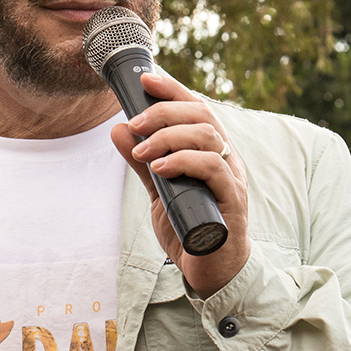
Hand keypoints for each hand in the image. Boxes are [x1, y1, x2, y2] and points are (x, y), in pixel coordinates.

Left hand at [110, 68, 249, 295]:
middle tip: (135, 122)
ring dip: (169, 137)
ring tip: (142, 151)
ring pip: (207, 137)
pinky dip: (184, 162)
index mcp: (210, 151)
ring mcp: (231, 178)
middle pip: (202, 115)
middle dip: (165, 111)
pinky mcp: (231, 200)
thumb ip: (142, 162)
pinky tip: (160, 168)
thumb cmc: (191, 228)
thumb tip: (118, 130)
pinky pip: (213, 169)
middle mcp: (224, 158)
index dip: (173, 89)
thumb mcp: (160, 190)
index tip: (146, 79)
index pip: (196, 108)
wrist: (212, 271)